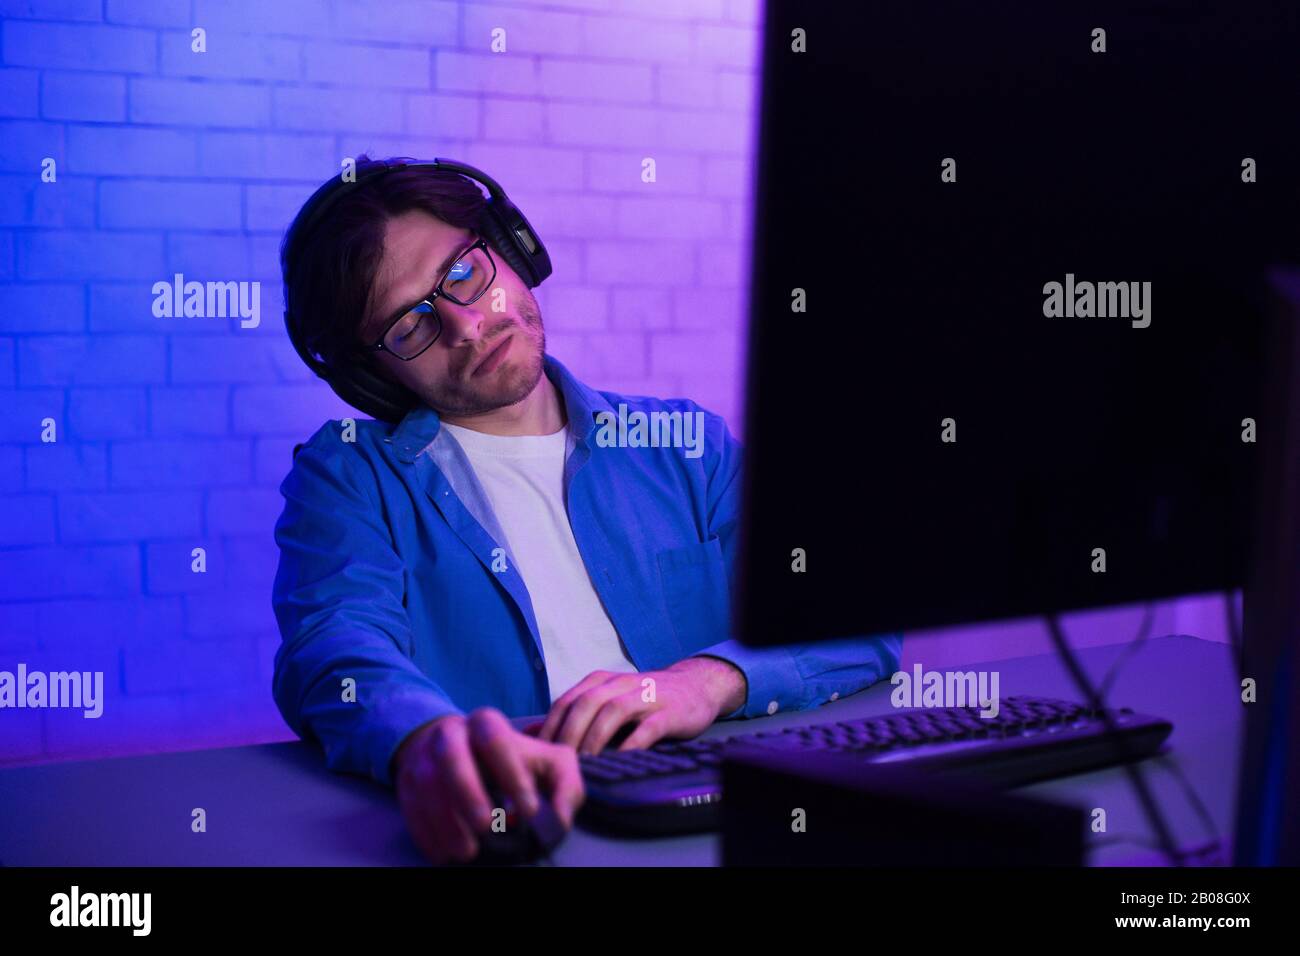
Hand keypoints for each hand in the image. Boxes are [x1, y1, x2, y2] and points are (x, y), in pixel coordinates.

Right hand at [392, 707, 584, 864]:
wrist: (458, 749)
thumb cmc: (511, 761)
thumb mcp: (545, 763)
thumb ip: (565, 785)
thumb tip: (561, 818)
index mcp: (486, 723)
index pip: (495, 739)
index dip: (511, 773)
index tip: (528, 811)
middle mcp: (450, 734)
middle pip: (451, 755)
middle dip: (468, 792)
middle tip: (487, 826)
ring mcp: (424, 757)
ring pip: (426, 783)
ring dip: (445, 821)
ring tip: (467, 851)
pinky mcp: (406, 782)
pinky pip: (410, 805)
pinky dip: (426, 833)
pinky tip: (444, 854)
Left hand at [537, 656, 746, 754]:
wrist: (695, 686)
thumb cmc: (644, 699)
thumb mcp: (607, 700)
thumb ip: (573, 714)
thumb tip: (533, 733)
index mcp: (601, 680)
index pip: (567, 700)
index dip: (550, 726)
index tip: (539, 751)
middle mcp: (620, 683)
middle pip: (586, 704)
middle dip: (569, 733)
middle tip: (559, 761)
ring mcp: (646, 696)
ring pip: (613, 712)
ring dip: (595, 738)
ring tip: (585, 762)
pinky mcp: (668, 712)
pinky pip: (647, 727)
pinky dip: (631, 743)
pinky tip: (620, 759)